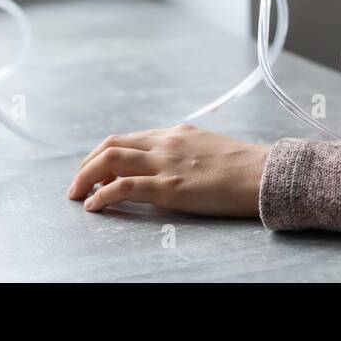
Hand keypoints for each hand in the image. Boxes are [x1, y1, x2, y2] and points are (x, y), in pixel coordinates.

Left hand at [66, 123, 271, 218]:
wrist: (264, 173)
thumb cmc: (245, 167)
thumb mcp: (211, 148)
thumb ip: (187, 153)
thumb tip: (173, 168)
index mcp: (176, 133)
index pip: (129, 139)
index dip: (105, 155)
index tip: (96, 172)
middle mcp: (166, 143)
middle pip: (112, 145)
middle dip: (87, 164)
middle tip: (77, 183)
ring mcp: (166, 163)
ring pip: (110, 160)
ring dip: (86, 177)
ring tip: (76, 195)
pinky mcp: (169, 187)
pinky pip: (124, 187)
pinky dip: (102, 195)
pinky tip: (94, 206)